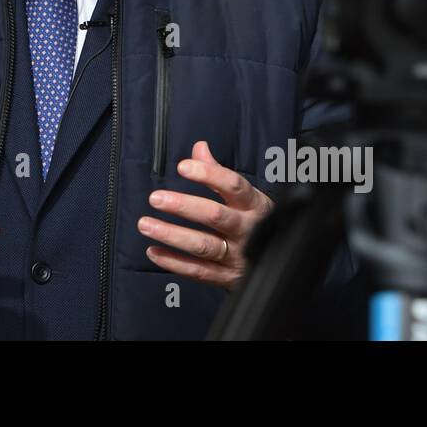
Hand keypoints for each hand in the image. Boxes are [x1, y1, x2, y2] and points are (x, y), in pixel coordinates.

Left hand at [138, 140, 273, 288]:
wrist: (280, 263)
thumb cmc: (255, 222)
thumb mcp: (245, 197)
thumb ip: (219, 172)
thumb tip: (200, 148)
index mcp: (253, 205)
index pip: (232, 185)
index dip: (208, 174)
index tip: (183, 167)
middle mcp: (247, 229)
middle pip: (215, 216)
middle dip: (183, 206)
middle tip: (156, 198)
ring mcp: (238, 256)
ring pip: (204, 245)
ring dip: (172, 235)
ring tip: (146, 225)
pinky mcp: (228, 278)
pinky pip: (199, 271)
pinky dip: (174, 263)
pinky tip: (154, 252)